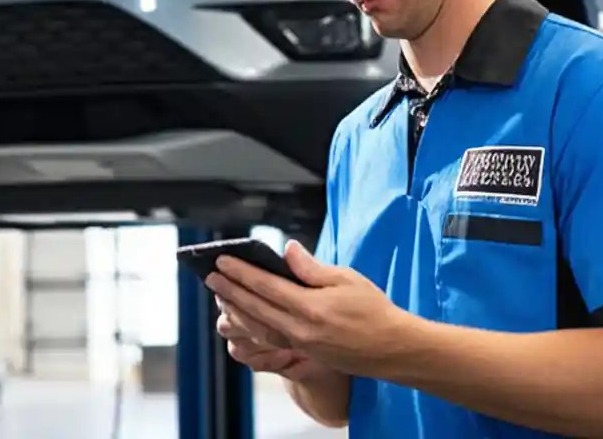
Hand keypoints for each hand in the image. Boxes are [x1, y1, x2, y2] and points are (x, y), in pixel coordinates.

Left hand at [206, 240, 414, 377]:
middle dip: (231, 291)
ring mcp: (301, 344)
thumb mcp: (346, 279)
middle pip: (256, 307)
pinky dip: (253, 326)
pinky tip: (245, 317)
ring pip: (259, 326)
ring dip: (238, 310)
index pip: (266, 286)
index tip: (224, 261)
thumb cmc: (373, 310)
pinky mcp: (304, 353)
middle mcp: (300, 329)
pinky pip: (270, 339)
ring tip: (222, 296)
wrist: (392, 348)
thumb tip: (287, 250)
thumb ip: (312, 268)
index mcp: (310, 307)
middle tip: (211, 277)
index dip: (242, 273)